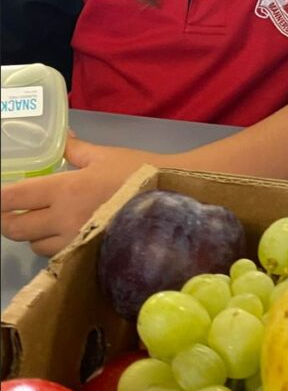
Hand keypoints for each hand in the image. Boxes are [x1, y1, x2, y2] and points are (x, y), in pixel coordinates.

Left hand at [0, 136, 160, 255]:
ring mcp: (74, 239)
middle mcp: (62, 218)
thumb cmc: (137, 170)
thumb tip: (62, 136)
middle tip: (12, 212)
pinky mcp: (88, 253)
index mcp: (64, 189)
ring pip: (35, 245)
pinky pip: (58, 255)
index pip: (15, 197)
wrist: (169, 195)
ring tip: (42, 223)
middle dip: (8, 220)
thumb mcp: (104, 155)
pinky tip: (64, 235)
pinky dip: (54, 246)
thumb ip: (75, 148)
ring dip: (33, 234)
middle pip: (16, 229)